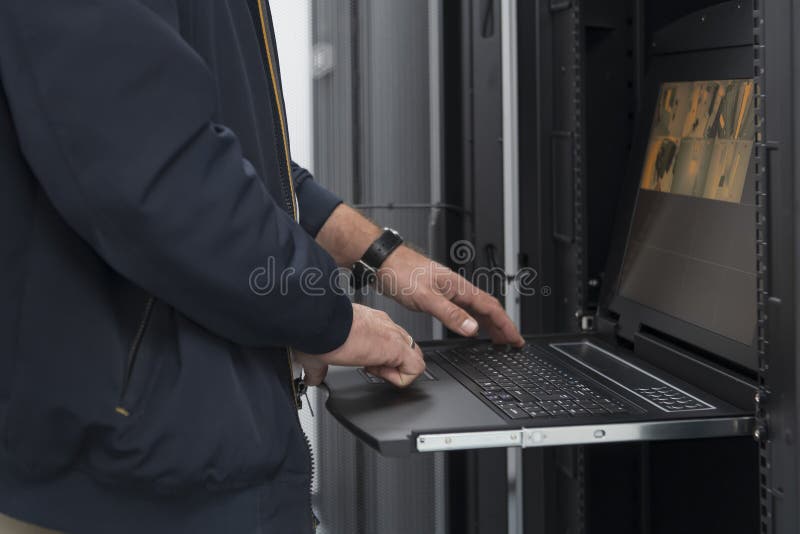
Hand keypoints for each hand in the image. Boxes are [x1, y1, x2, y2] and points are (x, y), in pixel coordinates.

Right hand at [294, 303, 425, 387]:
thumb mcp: (320, 353)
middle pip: (405, 347)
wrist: (318, 323)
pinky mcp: (397, 347)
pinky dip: (400, 378)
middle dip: (390, 365)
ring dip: (395, 371)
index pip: (388, 341)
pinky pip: (414, 368)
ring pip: (413, 356)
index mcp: (369, 324)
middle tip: (369, 368)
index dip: (378, 360)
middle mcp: (384, 326)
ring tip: (373, 370)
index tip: (362, 364)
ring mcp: (393, 335)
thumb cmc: (317, 332)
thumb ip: (319, 367)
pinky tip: (379, 373)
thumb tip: (312, 377)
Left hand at [376, 246, 524, 346]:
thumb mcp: (426, 297)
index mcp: (459, 287)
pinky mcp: (439, 295)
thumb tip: (472, 329)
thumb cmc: (401, 272)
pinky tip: (471, 328)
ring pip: (477, 309)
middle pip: (489, 308)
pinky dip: (474, 320)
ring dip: (490, 324)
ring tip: (498, 339)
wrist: (384, 261)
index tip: (516, 339)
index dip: (506, 325)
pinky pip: (464, 309)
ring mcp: (449, 291)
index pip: (491, 308)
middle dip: (503, 326)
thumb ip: (450, 314)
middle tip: (512, 343)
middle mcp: (457, 288)